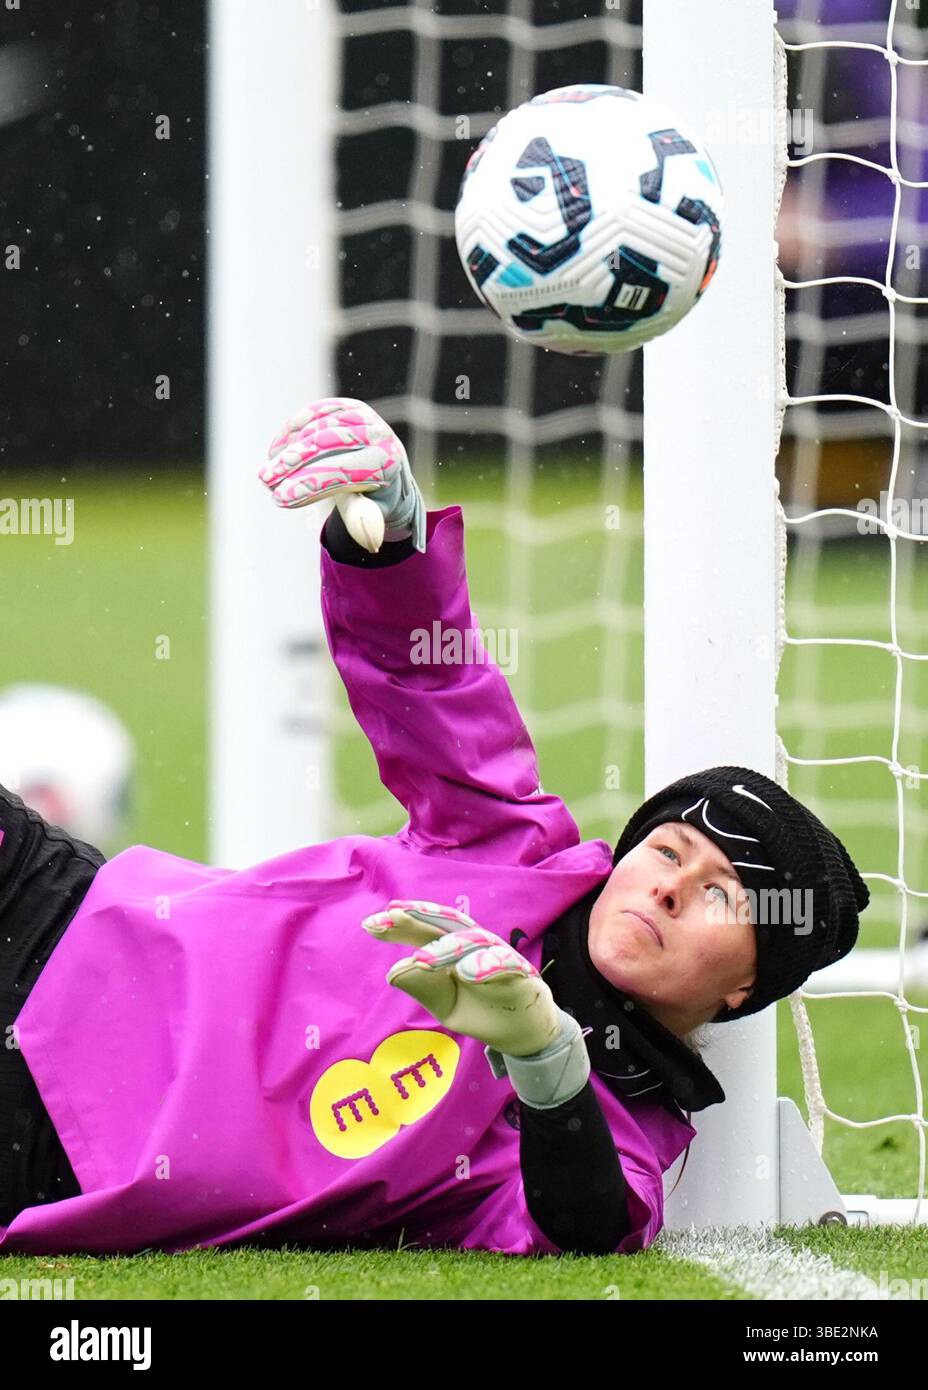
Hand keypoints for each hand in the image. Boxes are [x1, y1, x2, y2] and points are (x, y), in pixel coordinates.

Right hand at [259, 397, 425, 553]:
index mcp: (386, 462)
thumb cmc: (374, 496)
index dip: (309, 485)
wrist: (387, 468)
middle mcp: (377, 433)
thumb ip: (363, 519)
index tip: (280, 499)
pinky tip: (275, 450)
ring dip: (288, 449)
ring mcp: (362, 415)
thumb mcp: (371, 512)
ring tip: (267, 473)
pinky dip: (292, 430)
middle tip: (265, 482)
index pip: (342, 472)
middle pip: (327, 445)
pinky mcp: (347, 406)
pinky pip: (315, 412)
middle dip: (292, 464)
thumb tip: (371, 540)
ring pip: (317, 428)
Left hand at [361, 899, 562, 1057]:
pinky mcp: (522, 974)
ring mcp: (499, 956)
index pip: (424, 931)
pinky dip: (489, 965)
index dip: (399, 924)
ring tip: (421, 959)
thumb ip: (423, 987)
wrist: (524, 1035)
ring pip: (474, 941)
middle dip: (418, 918)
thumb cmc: (482, 1011)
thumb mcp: (445, 1005)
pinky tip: (469, 972)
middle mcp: (475, 945)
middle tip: (391, 916)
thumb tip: (392, 971)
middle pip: (446, 924)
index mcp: (453, 950)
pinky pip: (507, 965)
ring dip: (447, 948)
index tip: (370, 924)